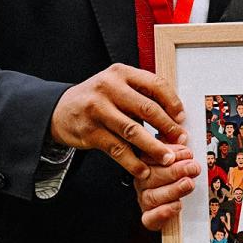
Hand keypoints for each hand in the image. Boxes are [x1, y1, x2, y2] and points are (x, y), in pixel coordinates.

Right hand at [49, 63, 186, 179]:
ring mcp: (98, 110)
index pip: (155, 84)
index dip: (173, 102)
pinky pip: (117, 149)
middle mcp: (109, 88)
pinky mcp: (90, 131)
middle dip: (168, 126)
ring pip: (133, 131)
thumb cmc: (97, 98)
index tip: (181, 117)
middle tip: (180, 139)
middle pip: (147, 108)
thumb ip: (141, 94)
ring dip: (154, 147)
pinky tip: (143, 169)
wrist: (60, 110)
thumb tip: (174, 115)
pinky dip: (133, 162)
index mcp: (121, 73)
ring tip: (167, 157)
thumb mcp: (117, 85)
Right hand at [136, 143, 200, 229]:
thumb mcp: (178, 155)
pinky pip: (150, 217)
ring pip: (152, 196)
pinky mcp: (149, 217)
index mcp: (146, 162)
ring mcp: (144, 198)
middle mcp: (142, 180)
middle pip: (151, 176)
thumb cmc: (178, 175)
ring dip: (173, 189)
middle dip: (175, 171)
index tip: (187, 153)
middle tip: (192, 168)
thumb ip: (178, 147)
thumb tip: (183, 135)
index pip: (151, 156)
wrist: (177, 205)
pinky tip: (177, 205)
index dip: (169, 154)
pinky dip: (164, 212)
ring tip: (188, 183)